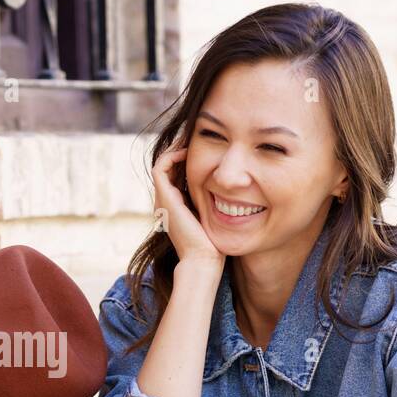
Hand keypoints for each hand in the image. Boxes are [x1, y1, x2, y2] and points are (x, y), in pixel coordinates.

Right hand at [152, 146, 222, 267]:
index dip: (188, 158)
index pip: (176, 174)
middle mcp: (166, 201)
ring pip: (163, 164)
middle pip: (169, 166)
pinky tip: (189, 151)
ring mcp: (163, 199)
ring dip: (176, 148)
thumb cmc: (213, 245)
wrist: (203, 259)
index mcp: (176, 206)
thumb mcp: (214, 218)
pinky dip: (172, 155)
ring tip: (191, 138)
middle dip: (182, 149)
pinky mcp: (164, 197)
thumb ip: (216, 205)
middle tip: (197, 136)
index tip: (205, 147)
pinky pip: (161, 167)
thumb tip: (236, 193)